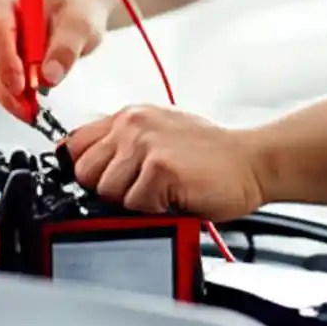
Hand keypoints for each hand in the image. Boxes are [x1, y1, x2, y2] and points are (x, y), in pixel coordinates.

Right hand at [0, 0, 108, 120]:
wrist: (74, 4)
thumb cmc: (76, 7)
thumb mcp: (81, 24)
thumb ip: (66, 48)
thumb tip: (49, 77)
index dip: (6, 62)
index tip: (21, 88)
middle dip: (6, 87)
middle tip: (28, 110)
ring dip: (5, 94)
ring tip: (29, 110)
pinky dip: (5, 92)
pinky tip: (24, 102)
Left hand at [65, 105, 267, 220]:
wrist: (252, 162)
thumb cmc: (210, 156)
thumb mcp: (160, 137)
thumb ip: (123, 146)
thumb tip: (83, 168)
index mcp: (129, 116)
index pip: (75, 145)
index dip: (86, 170)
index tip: (103, 181)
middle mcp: (132, 124)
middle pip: (85, 173)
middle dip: (109, 190)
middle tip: (143, 189)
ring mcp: (145, 144)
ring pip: (107, 191)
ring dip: (134, 201)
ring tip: (164, 191)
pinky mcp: (160, 168)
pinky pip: (134, 204)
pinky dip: (155, 209)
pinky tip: (176, 195)